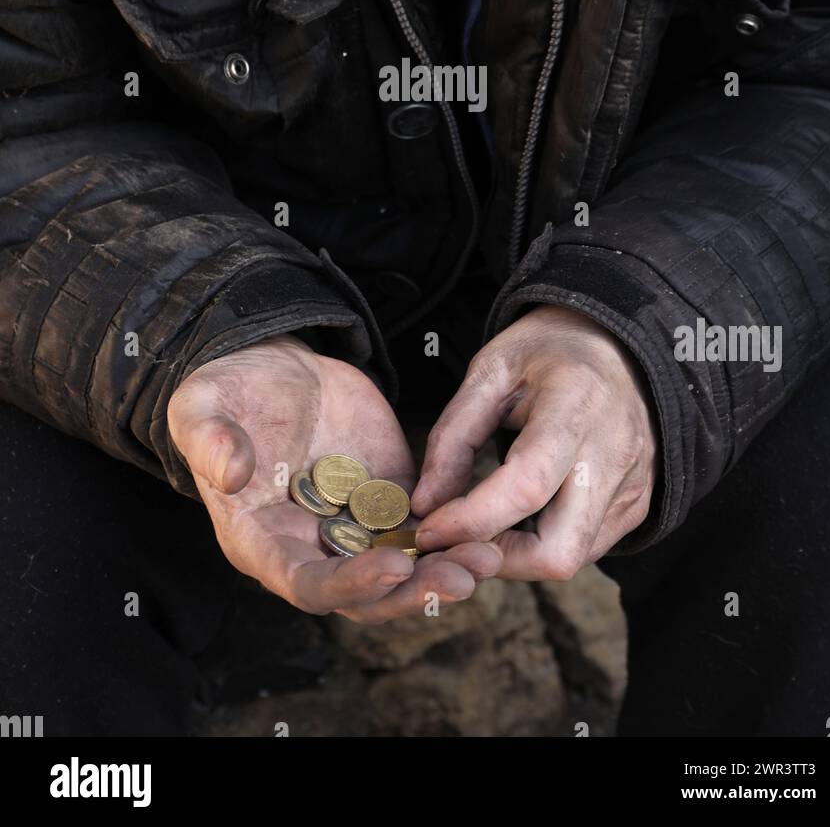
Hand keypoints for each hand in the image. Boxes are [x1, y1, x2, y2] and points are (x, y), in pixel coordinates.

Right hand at [167, 336, 501, 621]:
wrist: (271, 367)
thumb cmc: (226, 392)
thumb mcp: (203, 406)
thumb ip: (211, 440)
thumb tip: (229, 472)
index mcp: (261, 542)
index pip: (307, 586)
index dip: (351, 584)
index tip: (396, 562)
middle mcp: (309, 548)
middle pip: (365, 595)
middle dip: (414, 591)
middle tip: (463, 575)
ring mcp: (351, 526)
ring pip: (402, 569)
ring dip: (444, 570)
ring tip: (489, 557)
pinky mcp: (385, 498)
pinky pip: (423, 528)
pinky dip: (455, 532)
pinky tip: (493, 523)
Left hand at [411, 306, 657, 579]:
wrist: (618, 346)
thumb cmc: (549, 351)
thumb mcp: (490, 371)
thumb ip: (454, 437)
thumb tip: (426, 504)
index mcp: (575, 405)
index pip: (527, 486)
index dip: (471, 520)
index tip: (427, 528)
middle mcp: (614, 454)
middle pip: (558, 551)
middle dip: (497, 558)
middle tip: (457, 538)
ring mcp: (632, 486)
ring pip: (572, 558)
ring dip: (518, 555)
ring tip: (485, 522)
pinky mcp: (638, 505)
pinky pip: (587, 548)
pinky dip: (545, 543)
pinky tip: (522, 514)